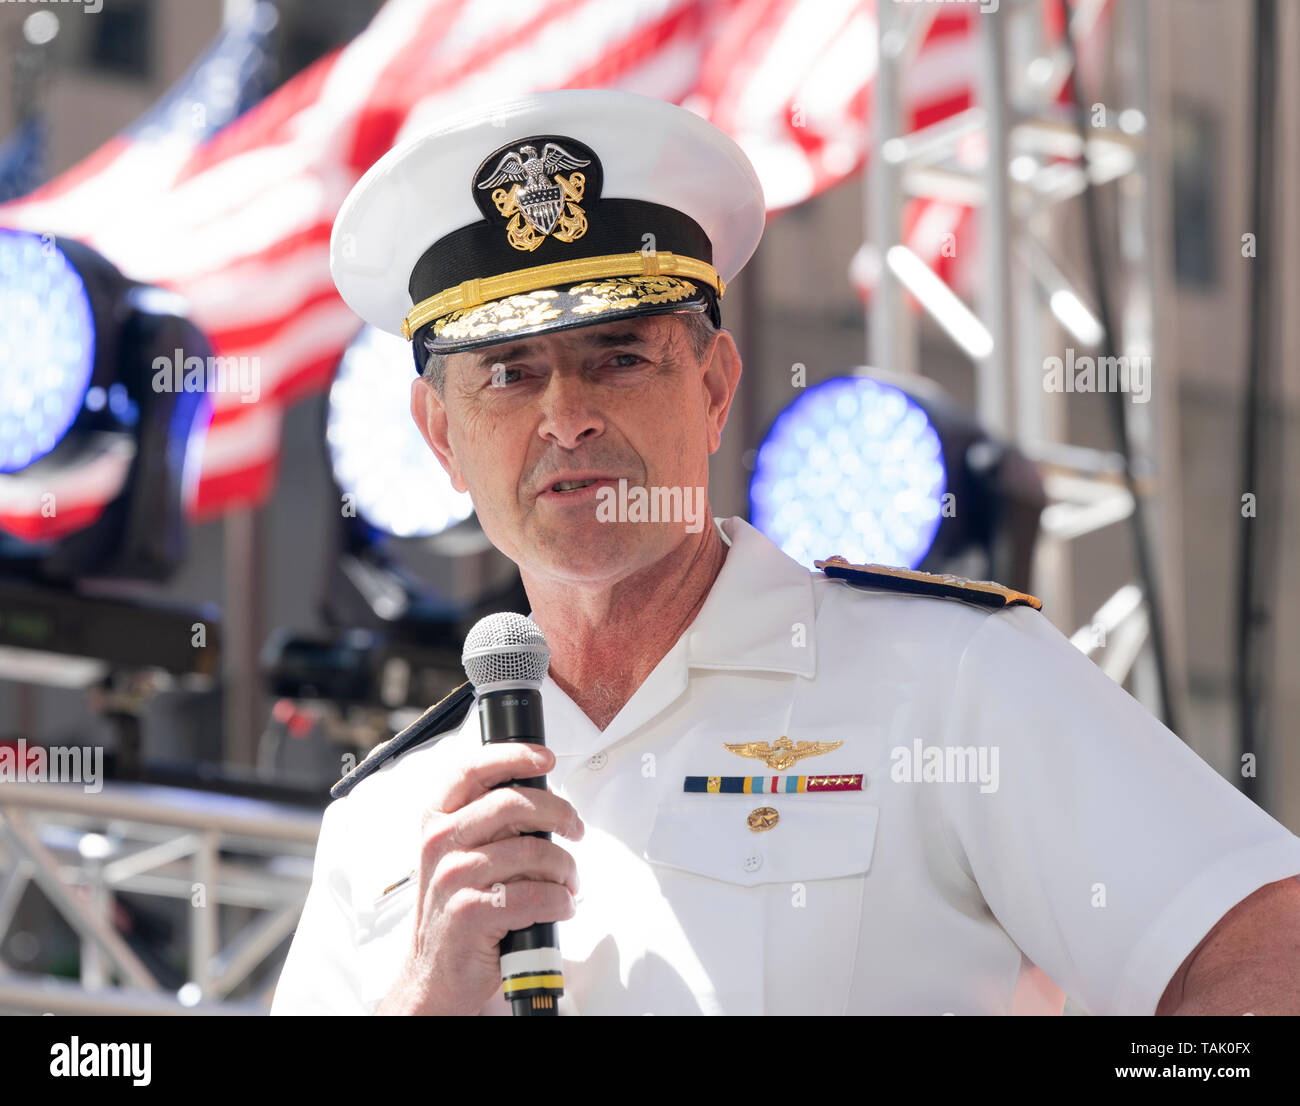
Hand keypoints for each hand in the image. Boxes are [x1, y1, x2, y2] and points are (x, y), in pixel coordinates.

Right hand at [376, 741, 582, 1015]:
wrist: (437, 971)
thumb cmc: (460, 905)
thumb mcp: (461, 852)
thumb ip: (489, 820)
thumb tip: (543, 794)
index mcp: (438, 819)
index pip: (473, 769)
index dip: (513, 756)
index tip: (545, 758)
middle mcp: (440, 842)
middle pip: (514, 804)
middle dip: (559, 814)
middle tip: (576, 829)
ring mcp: (453, 877)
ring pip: (533, 852)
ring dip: (565, 869)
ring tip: (567, 883)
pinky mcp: (470, 913)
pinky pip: (535, 895)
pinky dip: (559, 902)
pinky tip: (559, 907)